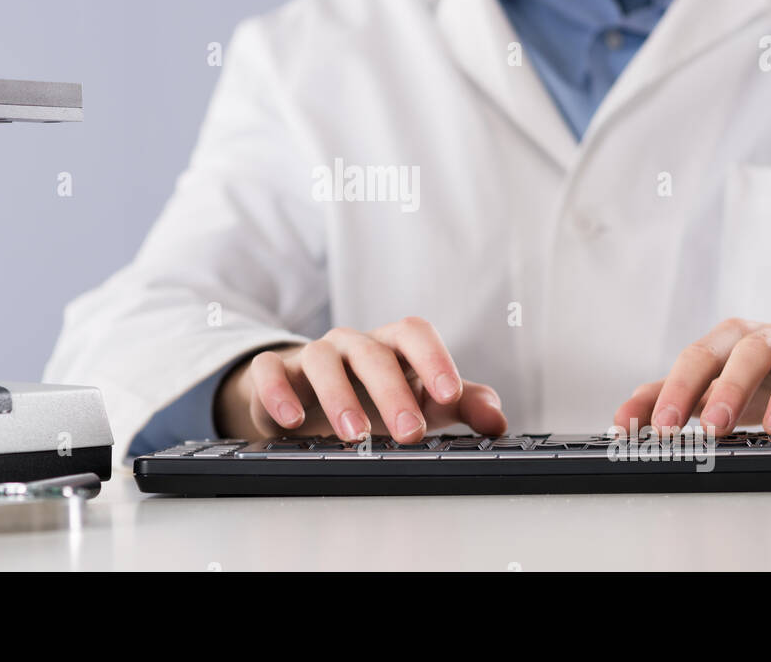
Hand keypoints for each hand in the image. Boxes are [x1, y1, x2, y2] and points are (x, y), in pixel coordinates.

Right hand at [215, 317, 507, 442]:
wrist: (308, 397)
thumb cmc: (374, 396)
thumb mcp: (421, 401)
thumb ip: (464, 405)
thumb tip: (499, 420)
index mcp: (392, 346)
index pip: (415, 334)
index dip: (434, 358)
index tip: (448, 393)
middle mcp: (354, 344)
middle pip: (373, 352)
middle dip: (392, 391)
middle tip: (408, 433)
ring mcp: (312, 355)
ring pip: (322, 359)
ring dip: (339, 396)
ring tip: (353, 435)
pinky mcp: (275, 371)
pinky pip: (271, 371)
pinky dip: (279, 392)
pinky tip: (291, 421)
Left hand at [613, 319, 770, 435]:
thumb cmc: (764, 378)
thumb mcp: (715, 387)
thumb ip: (666, 399)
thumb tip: (620, 421)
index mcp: (729, 341)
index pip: (698, 357)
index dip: (678, 390)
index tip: (663, 427)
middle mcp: (769, 335)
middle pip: (746, 350)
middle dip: (729, 387)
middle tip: (715, 428)